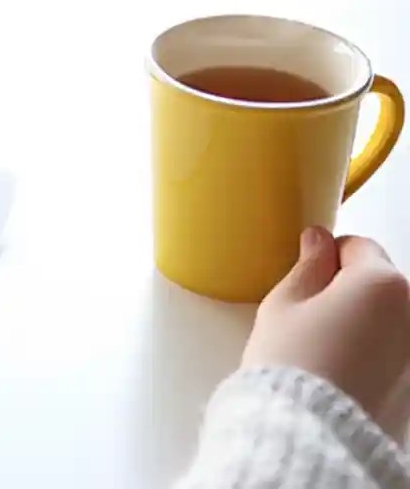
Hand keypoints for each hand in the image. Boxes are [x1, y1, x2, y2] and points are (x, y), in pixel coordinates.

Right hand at [243, 227, 409, 437]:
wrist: (307, 433)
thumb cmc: (291, 363)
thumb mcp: (284, 304)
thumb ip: (307, 266)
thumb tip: (317, 241)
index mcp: (382, 283)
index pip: (356, 246)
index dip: (325, 257)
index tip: (303, 279)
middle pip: (378, 283)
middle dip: (347, 290)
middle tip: (308, 318)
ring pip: (386, 319)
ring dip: (361, 322)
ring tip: (323, 349)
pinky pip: (391, 352)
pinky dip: (371, 353)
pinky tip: (340, 371)